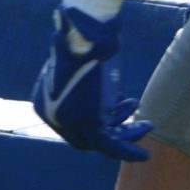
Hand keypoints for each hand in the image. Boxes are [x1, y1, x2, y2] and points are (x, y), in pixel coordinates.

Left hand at [31, 6, 152, 161]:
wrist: (86, 32)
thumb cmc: (83, 40)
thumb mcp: (76, 69)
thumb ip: (82, 90)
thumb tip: (100, 105)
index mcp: (43, 104)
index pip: (72, 126)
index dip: (98, 121)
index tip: (118, 109)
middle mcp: (52, 116)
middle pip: (85, 136)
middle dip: (112, 129)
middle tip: (133, 118)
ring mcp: (68, 121)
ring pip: (101, 142)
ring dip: (126, 136)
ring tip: (146, 125)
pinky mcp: (88, 123)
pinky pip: (110, 146)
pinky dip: (128, 151)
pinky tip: (144, 156)